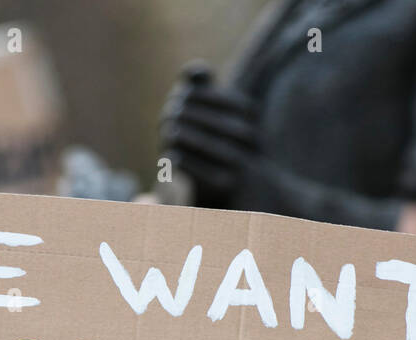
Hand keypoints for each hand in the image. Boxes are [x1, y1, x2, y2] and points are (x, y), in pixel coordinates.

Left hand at [159, 62, 259, 207]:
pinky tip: (169, 155)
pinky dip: (181, 159)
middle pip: (209, 119)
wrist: (249, 193)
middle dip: (184, 114)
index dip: (197, 94)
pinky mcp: (227, 186)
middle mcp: (248, 139)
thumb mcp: (221, 118)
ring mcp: (239, 164)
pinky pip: (198, 169)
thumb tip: (194, 69)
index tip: (181, 95)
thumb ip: (207, 92)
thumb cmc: (229, 149)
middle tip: (166, 116)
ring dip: (179, 135)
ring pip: (203, 143)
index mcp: (250, 118)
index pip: (219, 97)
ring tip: (166, 133)